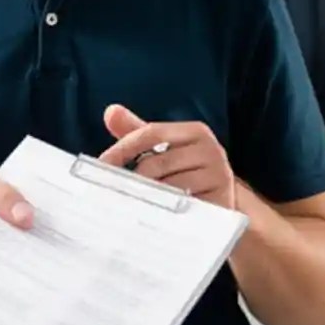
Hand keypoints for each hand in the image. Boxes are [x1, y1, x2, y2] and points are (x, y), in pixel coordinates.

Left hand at [99, 104, 237, 209]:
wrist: (221, 203)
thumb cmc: (185, 172)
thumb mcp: (163, 149)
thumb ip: (137, 131)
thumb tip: (110, 111)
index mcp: (196, 131)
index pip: (151, 133)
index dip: (123, 148)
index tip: (102, 164)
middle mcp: (211, 149)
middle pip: (157, 162)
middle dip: (131, 178)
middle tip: (113, 191)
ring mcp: (218, 176)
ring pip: (168, 186)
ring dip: (146, 196)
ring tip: (132, 203)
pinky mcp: (221, 202)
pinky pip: (183, 206)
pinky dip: (165, 210)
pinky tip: (153, 213)